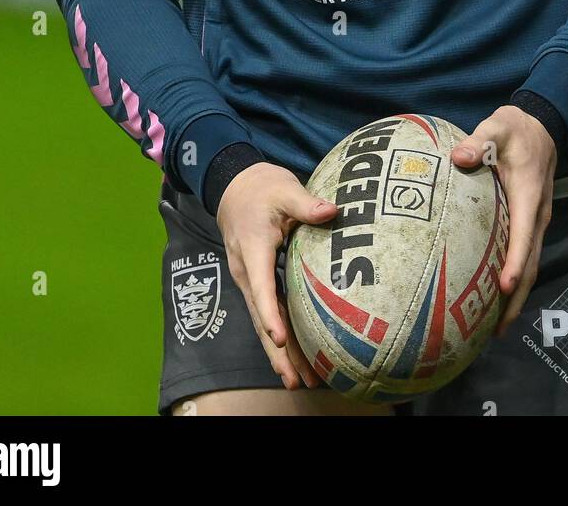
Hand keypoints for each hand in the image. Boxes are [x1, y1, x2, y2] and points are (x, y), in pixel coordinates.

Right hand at [216, 161, 337, 389]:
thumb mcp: (284, 190)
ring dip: (279, 353)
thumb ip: (306, 203)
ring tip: (299, 381)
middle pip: (260, 317)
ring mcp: (249, 279)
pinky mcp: (255, 281)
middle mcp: (246, 270)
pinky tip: (293, 357)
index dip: (270, 313)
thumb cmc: (262, 188)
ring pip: (262, 321)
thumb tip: (333, 210)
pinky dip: (279, 338)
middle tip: (296, 379)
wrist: (234, 186)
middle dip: (277, 351)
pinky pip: (266, 313)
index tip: (279, 338)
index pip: (260, 286)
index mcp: (253, 248)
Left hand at [450, 105, 556, 336]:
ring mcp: (537, 221)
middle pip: (531, 263)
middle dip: (517, 297)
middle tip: (498, 328)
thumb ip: (480, 141)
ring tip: (497, 326)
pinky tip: (498, 296)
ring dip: (518, 295)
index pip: (524, 236)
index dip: (515, 262)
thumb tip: (458, 157)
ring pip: (531, 265)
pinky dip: (516, 279)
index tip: (505, 286)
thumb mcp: (497, 127)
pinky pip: (525, 256)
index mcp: (529, 196)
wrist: (541, 125)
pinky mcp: (531, 223)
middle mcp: (538, 215)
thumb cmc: (515, 129)